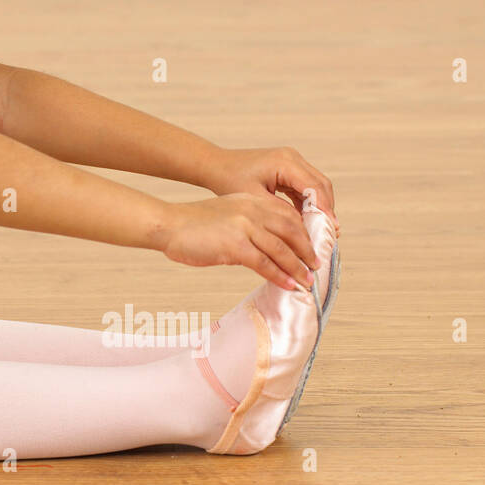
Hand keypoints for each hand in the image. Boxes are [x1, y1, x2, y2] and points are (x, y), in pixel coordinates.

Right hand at [155, 193, 321, 291]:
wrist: (168, 225)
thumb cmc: (193, 223)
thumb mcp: (227, 213)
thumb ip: (249, 222)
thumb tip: (268, 246)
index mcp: (251, 200)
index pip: (288, 215)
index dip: (304, 232)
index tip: (312, 248)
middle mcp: (252, 209)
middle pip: (291, 230)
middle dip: (307, 250)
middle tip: (315, 265)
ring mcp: (244, 226)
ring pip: (282, 249)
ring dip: (297, 267)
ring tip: (307, 281)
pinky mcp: (235, 245)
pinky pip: (265, 264)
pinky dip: (280, 276)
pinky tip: (288, 284)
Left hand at [205, 145, 338, 233]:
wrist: (214, 165)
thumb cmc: (228, 179)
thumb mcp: (254, 199)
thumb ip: (280, 212)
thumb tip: (303, 229)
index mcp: (285, 162)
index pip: (314, 187)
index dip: (325, 210)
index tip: (332, 230)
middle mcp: (292, 158)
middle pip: (320, 185)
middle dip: (326, 209)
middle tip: (331, 233)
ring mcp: (291, 161)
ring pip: (315, 186)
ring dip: (319, 207)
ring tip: (322, 231)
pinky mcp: (287, 168)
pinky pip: (304, 187)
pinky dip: (308, 203)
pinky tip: (307, 222)